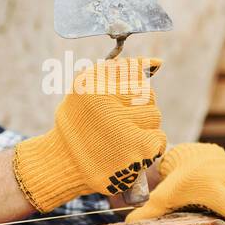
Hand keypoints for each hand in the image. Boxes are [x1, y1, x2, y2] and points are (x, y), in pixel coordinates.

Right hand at [12, 57, 166, 211]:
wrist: (64, 162)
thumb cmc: (78, 119)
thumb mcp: (87, 85)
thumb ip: (121, 68)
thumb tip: (160, 62)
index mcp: (93, 88)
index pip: (135, 74)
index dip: (129, 88)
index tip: (118, 101)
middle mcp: (107, 109)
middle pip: (147, 95)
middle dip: (138, 106)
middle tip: (120, 120)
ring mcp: (123, 133)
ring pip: (154, 116)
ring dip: (144, 125)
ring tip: (123, 134)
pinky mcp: (135, 155)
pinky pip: (159, 139)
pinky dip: (150, 145)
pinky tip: (132, 148)